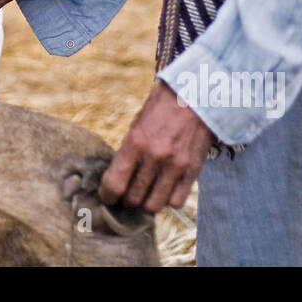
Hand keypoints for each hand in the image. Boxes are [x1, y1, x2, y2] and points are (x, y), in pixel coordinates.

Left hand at [99, 80, 215, 213]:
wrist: (194, 97)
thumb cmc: (160, 109)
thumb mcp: (136, 126)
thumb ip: (128, 153)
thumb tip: (118, 180)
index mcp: (136, 142)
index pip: (115, 184)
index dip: (107, 196)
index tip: (108, 197)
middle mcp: (155, 157)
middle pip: (133, 198)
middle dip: (126, 201)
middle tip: (126, 196)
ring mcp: (175, 166)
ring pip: (154, 205)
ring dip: (145, 204)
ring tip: (145, 195)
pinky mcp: (192, 171)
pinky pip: (176, 201)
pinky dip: (167, 200)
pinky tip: (164, 191)